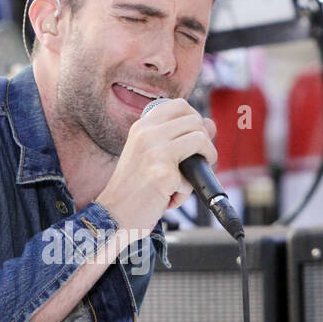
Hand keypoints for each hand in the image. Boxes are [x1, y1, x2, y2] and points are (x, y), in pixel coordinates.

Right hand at [95, 99, 217, 234]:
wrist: (112, 216)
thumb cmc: (133, 188)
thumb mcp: (149, 154)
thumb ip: (176, 137)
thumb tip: (210, 124)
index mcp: (142, 127)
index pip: (180, 105)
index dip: (194, 121)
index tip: (192, 140)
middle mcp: (147, 134)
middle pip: (196, 122)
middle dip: (204, 145)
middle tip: (194, 164)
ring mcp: (156, 152)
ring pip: (201, 141)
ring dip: (202, 164)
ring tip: (183, 182)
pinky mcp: (164, 174)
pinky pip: (192, 179)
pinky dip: (184, 193)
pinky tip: (167, 199)